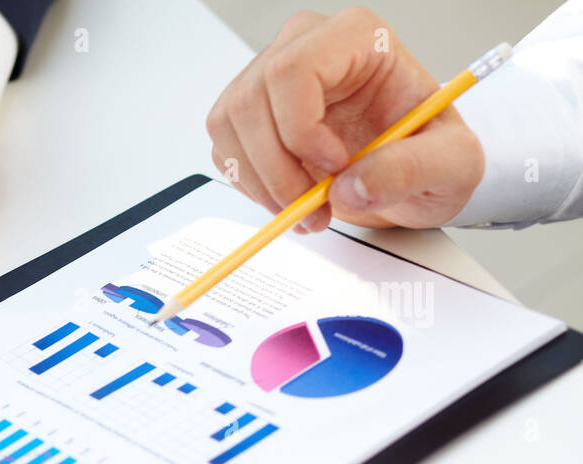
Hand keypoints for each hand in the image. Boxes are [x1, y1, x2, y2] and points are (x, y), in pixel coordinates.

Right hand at [205, 7, 483, 230]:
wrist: (410, 167)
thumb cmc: (431, 150)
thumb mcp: (452, 164)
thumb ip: (410, 170)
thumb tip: (349, 187)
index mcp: (356, 39)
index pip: (295, 69)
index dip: (300, 127)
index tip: (333, 169)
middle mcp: (305, 48)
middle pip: (251, 100)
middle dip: (276, 169)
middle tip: (314, 207)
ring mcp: (269, 80)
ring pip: (228, 126)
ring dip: (261, 183)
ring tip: (306, 211)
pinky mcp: (250, 117)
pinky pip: (226, 152)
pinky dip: (253, 188)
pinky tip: (291, 199)